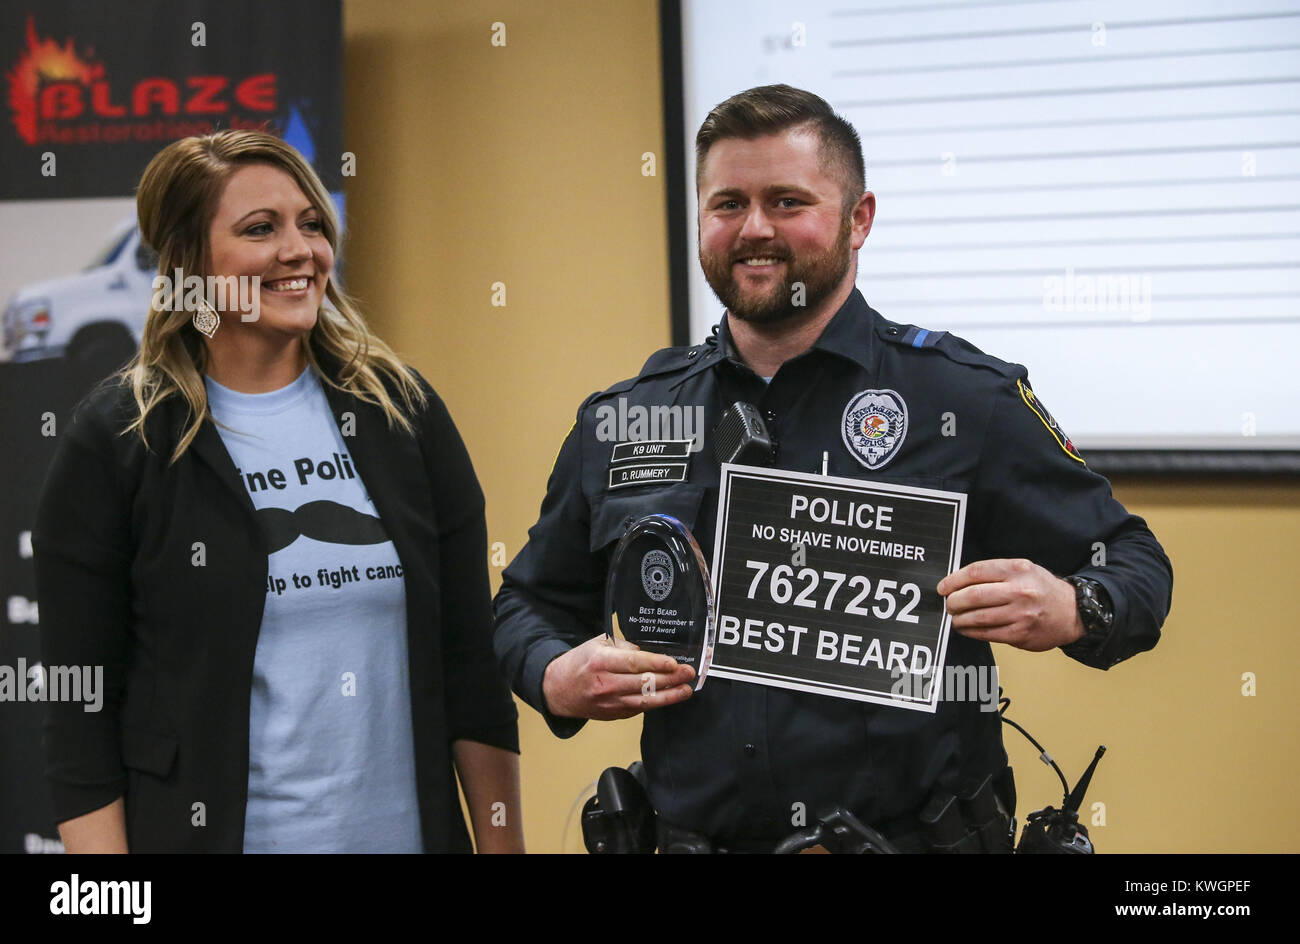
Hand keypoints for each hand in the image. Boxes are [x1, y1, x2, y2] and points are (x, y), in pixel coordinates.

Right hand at [542, 632, 695, 719]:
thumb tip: (651, 652)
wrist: (558, 689)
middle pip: (643, 683)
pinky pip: (638, 709)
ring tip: (686, 690)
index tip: (674, 663)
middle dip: (669, 679)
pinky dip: (655, 703)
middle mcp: (605, 684)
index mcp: (600, 662)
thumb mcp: (598, 644)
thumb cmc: (581, 662)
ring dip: (669, 696)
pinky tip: (670, 697)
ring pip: (644, 701)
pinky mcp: (613, 715)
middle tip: (688, 673)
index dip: (655, 663)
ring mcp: (609, 703)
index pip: (633, 663)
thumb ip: (624, 647)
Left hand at [937, 558, 1083, 651]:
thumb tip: (958, 583)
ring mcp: (1021, 614)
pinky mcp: (1021, 634)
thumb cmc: (1041, 589)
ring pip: (978, 617)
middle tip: (948, 604)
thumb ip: (994, 573)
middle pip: (974, 596)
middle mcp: (1020, 591)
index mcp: (1017, 569)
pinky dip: (971, 631)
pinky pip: (987, 633)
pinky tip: (966, 628)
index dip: (953, 580)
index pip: (976, 572)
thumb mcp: (1023, 569)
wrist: (1073, 612)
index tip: (943, 587)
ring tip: (955, 617)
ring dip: (959, 619)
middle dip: (954, 601)